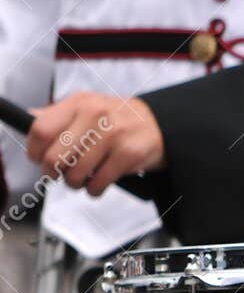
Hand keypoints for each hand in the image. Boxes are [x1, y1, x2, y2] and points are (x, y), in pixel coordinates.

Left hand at [26, 92, 165, 195]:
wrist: (164, 125)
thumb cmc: (122, 120)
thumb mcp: (89, 106)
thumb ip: (60, 114)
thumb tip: (30, 118)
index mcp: (79, 102)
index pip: (41, 129)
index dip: (35, 151)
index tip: (39, 160)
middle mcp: (95, 115)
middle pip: (55, 156)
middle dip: (53, 173)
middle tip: (59, 175)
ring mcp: (113, 135)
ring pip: (76, 173)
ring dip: (75, 183)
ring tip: (82, 180)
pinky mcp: (129, 154)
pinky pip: (99, 182)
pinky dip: (94, 189)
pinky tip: (98, 184)